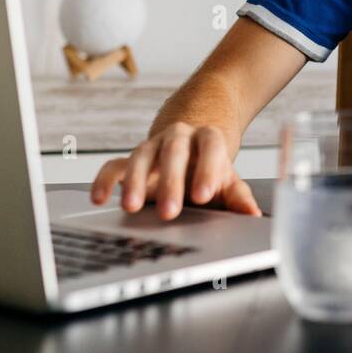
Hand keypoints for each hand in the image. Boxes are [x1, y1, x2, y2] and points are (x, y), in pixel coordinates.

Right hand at [89, 123, 261, 221]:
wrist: (190, 147)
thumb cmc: (209, 170)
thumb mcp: (228, 181)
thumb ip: (239, 196)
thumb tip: (253, 215)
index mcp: (208, 139)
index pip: (211, 148)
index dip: (208, 170)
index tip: (204, 195)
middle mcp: (179, 137)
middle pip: (174, 152)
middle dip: (171, 182)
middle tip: (170, 211)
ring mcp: (152, 146)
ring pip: (141, 156)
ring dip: (135, 182)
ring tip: (132, 207)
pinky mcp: (130, 159)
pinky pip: (113, 166)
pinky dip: (104, 180)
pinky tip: (99, 198)